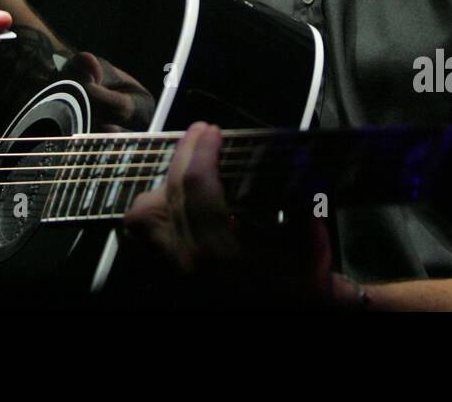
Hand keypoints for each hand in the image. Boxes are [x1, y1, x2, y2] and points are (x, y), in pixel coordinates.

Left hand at [123, 121, 334, 304]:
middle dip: (183, 155)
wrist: (284, 321)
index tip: (213, 130)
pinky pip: (141, 240)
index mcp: (221, 250)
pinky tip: (172, 204)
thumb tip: (300, 169)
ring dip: (160, 188)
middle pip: (169, 192)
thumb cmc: (295, 293)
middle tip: (199, 134)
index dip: (203, 150)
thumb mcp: (311, 254)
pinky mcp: (165, 278)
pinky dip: (150, 216)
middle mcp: (187, 259)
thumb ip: (304, 212)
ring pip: (142, 217)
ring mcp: (170, 270)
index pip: (198, 185)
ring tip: (185, 171)